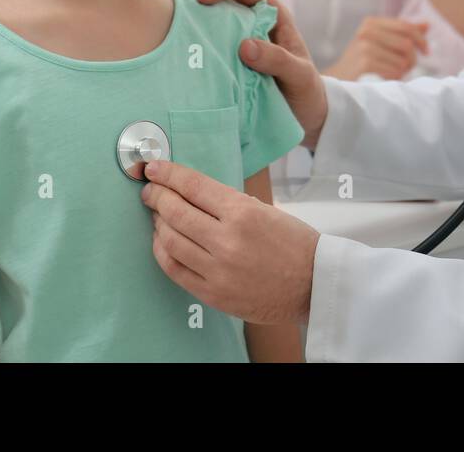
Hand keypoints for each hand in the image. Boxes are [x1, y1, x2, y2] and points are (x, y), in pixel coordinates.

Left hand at [142, 160, 320, 324]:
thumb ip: (228, 203)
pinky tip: (161, 242)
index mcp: (243, 213)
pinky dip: (162, 252)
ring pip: (170, 241)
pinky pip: (175, 270)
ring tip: (157, 215)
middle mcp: (227, 241)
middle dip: (157, 196)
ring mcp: (218, 270)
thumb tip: (191, 193)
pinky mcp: (213, 294)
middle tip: (150, 190)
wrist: (313, 286)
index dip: (168, 174)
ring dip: (158, 223)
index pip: (193, 186)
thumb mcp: (266, 210)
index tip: (153, 169)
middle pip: (176, 212)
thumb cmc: (294, 243)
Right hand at [159, 0, 329, 146]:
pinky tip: (166, 25)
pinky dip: (186, 28)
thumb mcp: (299, 76)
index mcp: (272, 15)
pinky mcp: (225, 55)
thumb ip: (277, 60)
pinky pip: (205, 36)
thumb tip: (245, 45)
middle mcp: (251, 19)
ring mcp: (236, 36)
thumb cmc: (306, 91)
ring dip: (185, 0)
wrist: (304, 116)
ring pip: (210, 10)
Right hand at [326, 16, 429, 80]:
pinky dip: (394, 79)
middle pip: (407, 44)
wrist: (337, 81)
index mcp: (371, 23)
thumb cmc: (362, 61)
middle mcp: (367, 32)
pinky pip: (395, 73)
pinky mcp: (365, 64)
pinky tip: (383, 79)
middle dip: (412, 59)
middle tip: (406, 68)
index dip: (421, 40)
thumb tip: (427, 24)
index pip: (406, 27)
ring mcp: (365, 48)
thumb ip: (403, 33)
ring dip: (402, 72)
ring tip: (389, 73)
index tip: (426, 51)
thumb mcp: (380, 42)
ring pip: (403, 61)